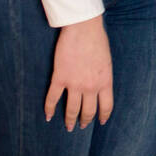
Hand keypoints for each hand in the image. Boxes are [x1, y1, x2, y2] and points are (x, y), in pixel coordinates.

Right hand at [44, 15, 112, 130]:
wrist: (84, 29)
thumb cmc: (98, 41)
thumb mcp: (107, 62)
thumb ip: (103, 76)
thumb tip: (100, 85)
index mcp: (105, 82)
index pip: (106, 106)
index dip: (103, 116)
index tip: (100, 122)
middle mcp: (91, 86)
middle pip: (88, 111)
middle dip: (85, 121)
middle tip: (81, 127)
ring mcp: (75, 83)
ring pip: (71, 108)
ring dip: (69, 119)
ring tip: (68, 127)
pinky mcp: (60, 78)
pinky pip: (53, 98)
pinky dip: (49, 108)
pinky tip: (48, 116)